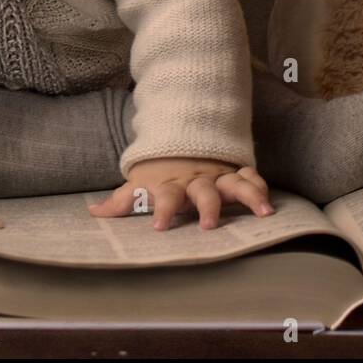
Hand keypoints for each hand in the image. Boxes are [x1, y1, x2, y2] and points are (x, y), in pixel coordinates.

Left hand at [86, 158, 274, 229]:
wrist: (181, 136)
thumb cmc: (158, 169)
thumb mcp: (139, 182)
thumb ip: (120, 201)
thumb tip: (93, 214)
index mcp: (170, 185)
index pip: (165, 197)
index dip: (161, 210)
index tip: (159, 227)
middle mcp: (196, 180)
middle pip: (203, 193)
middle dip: (208, 208)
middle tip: (210, 226)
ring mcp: (217, 175)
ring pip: (235, 183)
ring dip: (249, 196)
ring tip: (263, 211)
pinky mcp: (233, 172)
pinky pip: (249, 176)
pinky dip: (259, 185)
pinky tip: (269, 200)